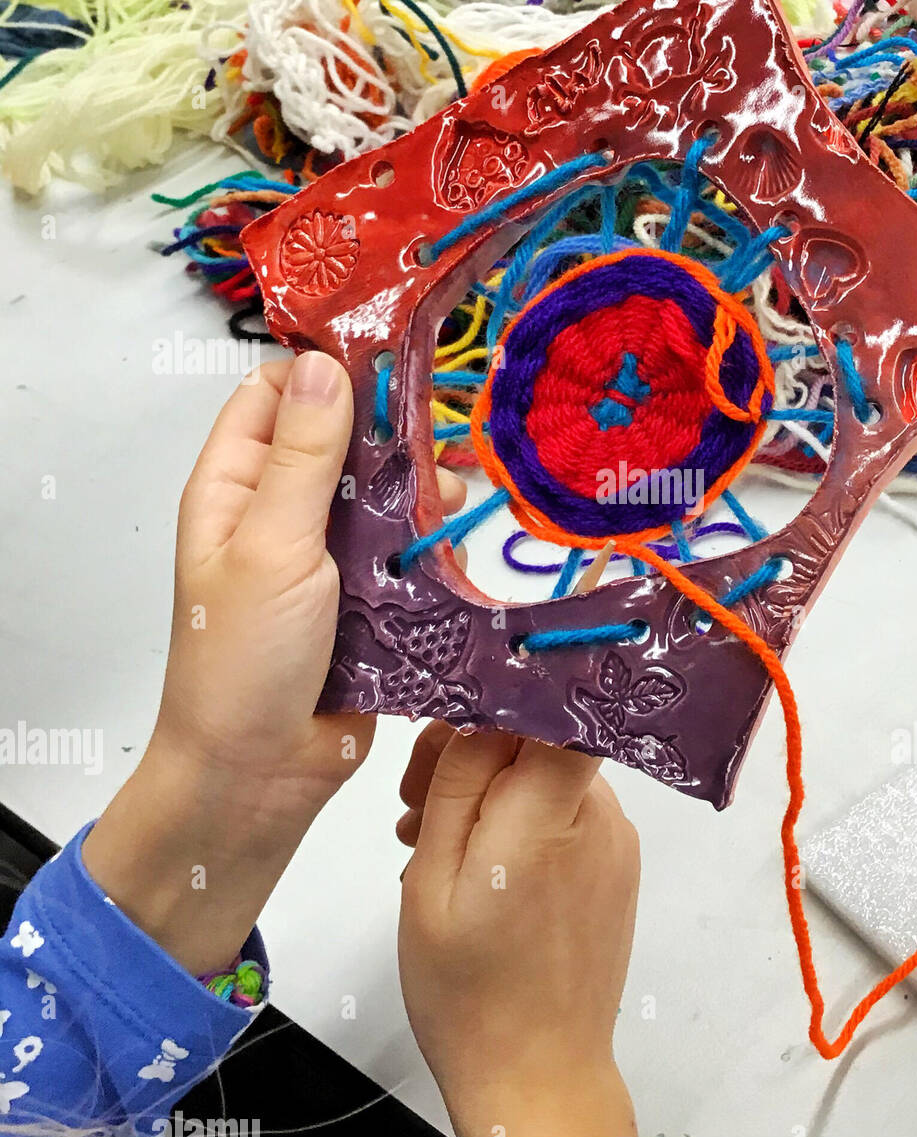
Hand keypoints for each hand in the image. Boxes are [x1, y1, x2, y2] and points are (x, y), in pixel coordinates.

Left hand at [84, 352, 464, 972]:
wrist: (261, 776)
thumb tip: (327, 366)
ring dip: (420, 494)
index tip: (395, 360)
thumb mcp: (270, 546)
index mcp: (236, 486)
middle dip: (392, 435)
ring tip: (456, 496)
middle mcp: (281, 512)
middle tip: (441, 437)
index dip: (329, 370)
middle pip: (343, 440)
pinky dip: (433, 545)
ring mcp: (327, 556)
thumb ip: (305, 457)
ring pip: (386, 496)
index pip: (278, 394)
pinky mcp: (369, 599)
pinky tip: (461, 545)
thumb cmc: (241, 662)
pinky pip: (408, 552)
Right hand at [397, 723, 639, 1136]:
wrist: (535, 1075)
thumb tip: (476, 706)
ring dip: (490, 790)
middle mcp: (600, 816)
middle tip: (416, 803)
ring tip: (433, 844)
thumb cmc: (471, 992)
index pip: (559, 698)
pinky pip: (563, 811)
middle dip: (474, 750)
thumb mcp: (434, 877)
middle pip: (540, 735)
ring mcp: (615, 841)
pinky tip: (475, 864)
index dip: (504, 688)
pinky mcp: (615, 865)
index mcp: (553, 812)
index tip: (451, 713)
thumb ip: (459, 780)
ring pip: (547, 773)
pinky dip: (518, 820)